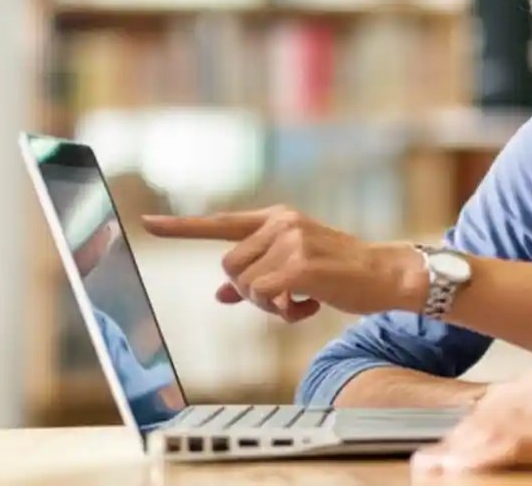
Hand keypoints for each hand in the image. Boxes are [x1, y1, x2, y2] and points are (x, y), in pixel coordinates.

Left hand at [141, 206, 427, 322]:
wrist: (385, 275)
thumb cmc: (342, 274)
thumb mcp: (297, 271)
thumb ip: (257, 278)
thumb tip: (220, 295)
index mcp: (279, 218)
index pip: (222, 222)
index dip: (182, 227)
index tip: (146, 222)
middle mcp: (281, 223)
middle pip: (229, 267)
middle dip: (250, 292)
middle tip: (286, 299)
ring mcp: (290, 241)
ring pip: (245, 285)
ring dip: (268, 305)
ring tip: (302, 300)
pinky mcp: (298, 264)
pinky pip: (264, 298)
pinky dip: (283, 312)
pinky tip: (310, 306)